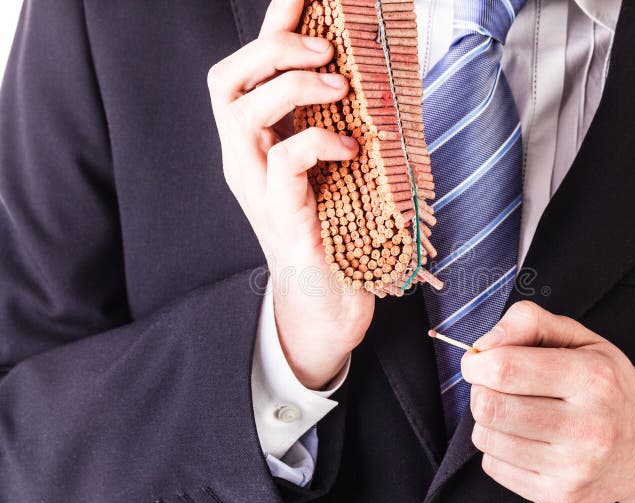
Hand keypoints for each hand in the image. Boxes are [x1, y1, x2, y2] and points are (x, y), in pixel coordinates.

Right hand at [207, 0, 373, 389]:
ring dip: (293, 86)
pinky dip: (317, 142)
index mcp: (258, 140)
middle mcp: (245, 158)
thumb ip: (333, 123)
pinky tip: (350, 148)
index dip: (273, 24)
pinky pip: (285, 161)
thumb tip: (367, 75)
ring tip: (338, 87)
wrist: (328, 302)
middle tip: (324, 48)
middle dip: (272, 48)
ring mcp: (257, 188)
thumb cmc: (335, 230)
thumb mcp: (333, 166)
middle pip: (227, 79)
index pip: (248, 68)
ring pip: (244, 113)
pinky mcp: (280, 215)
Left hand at [462, 301, 634, 502]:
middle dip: (481, 391)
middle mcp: (587, 426)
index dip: (477, 363)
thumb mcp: (581, 338)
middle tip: (495, 387)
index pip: (505, 369)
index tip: (478, 362)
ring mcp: (574, 468)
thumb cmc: (610, 386)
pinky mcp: (560, 496)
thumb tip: (485, 346)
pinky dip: (498, 450)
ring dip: (488, 421)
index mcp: (592, 378)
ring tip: (514, 413)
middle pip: (491, 407)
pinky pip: (494, 467)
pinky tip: (524, 440)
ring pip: (487, 439)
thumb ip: (530, 322)